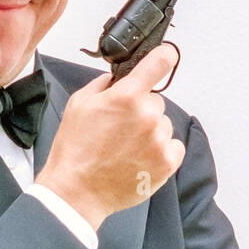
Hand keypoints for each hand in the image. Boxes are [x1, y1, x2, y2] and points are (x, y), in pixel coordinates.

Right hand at [33, 42, 184, 229]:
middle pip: (156, 101)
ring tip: (125, 148)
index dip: (164, 56)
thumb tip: (118, 78)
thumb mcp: (78, 105)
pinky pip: (173, 147)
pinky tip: (138, 158)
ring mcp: (159, 140)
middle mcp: (147, 116)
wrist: (77, 192)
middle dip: (141, 110)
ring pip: (163, 125)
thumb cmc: (75, 152)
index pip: (159, 62)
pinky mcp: (167, 162)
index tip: (166, 56)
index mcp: (126, 96)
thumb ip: (103, 85)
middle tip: (120, 129)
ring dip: (150, 133)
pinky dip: (160, 151)